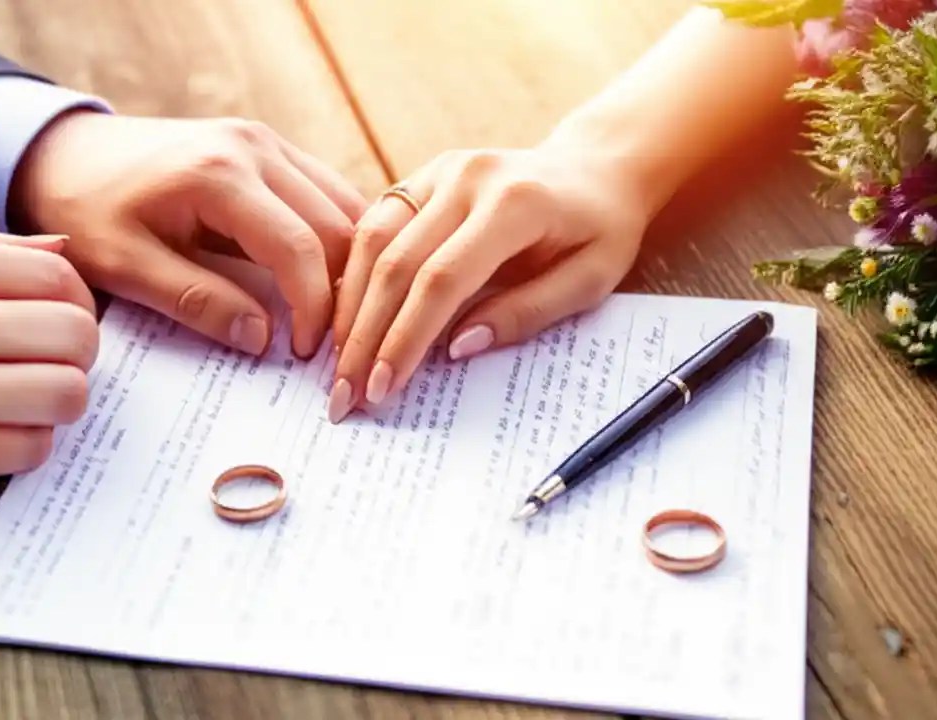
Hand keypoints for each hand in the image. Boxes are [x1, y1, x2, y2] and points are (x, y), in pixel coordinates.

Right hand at [0, 232, 98, 500]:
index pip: (62, 278)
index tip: (64, 325)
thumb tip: (64, 252)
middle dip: (78, 357)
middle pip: (77, 337)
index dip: (80, 306)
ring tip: (28, 404)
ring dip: (58, 405)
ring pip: (65, 395)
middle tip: (52, 369)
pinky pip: (26, 451)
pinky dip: (26, 446)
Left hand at [11, 113, 368, 358]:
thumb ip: (196, 301)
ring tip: (330, 316)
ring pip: (342, 205)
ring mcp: (266, 141)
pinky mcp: (268, 147)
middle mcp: (255, 147)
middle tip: (329, 345)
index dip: (314, 308)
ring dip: (345, 263)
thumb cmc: (83, 209)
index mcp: (219, 173)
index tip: (305, 354)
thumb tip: (262, 337)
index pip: (298, 248)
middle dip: (340, 290)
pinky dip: (333, 236)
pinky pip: (325, 192)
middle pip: (335, 225)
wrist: (62, 154)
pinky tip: (323, 278)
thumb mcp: (125, 266)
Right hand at [327, 136, 653, 422]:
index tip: (383, 388)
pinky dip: (353, 277)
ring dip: (348, 309)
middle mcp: (467, 178)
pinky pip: (373, 227)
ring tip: (336, 366)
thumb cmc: (600, 230)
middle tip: (343, 394)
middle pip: (395, 263)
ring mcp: (438, 171)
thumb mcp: (590, 279)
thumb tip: (458, 348)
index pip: (442, 279)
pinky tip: (345, 321)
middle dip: (364, 336)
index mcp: (513, 203)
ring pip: (371, 241)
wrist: (596, 168)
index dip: (406, 338)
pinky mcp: (421, 177)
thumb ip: (527, 312)